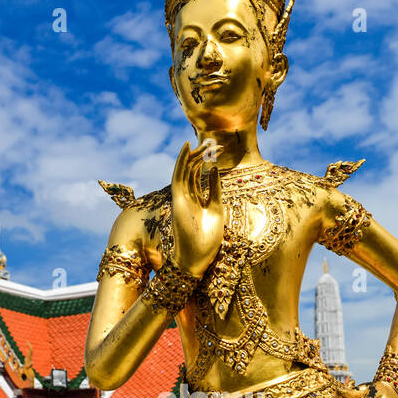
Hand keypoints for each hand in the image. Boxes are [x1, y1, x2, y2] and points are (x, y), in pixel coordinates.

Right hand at [170, 142, 224, 276]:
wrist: (197, 257)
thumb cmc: (207, 238)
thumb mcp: (216, 207)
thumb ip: (214, 189)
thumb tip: (214, 169)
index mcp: (196, 199)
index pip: (198, 174)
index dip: (207, 160)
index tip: (219, 149)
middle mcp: (187, 196)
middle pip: (192, 169)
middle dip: (202, 154)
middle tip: (214, 142)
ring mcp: (181, 197)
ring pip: (185, 169)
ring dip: (194, 154)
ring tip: (204, 141)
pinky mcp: (178, 199)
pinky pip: (178, 175)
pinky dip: (182, 161)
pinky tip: (187, 147)